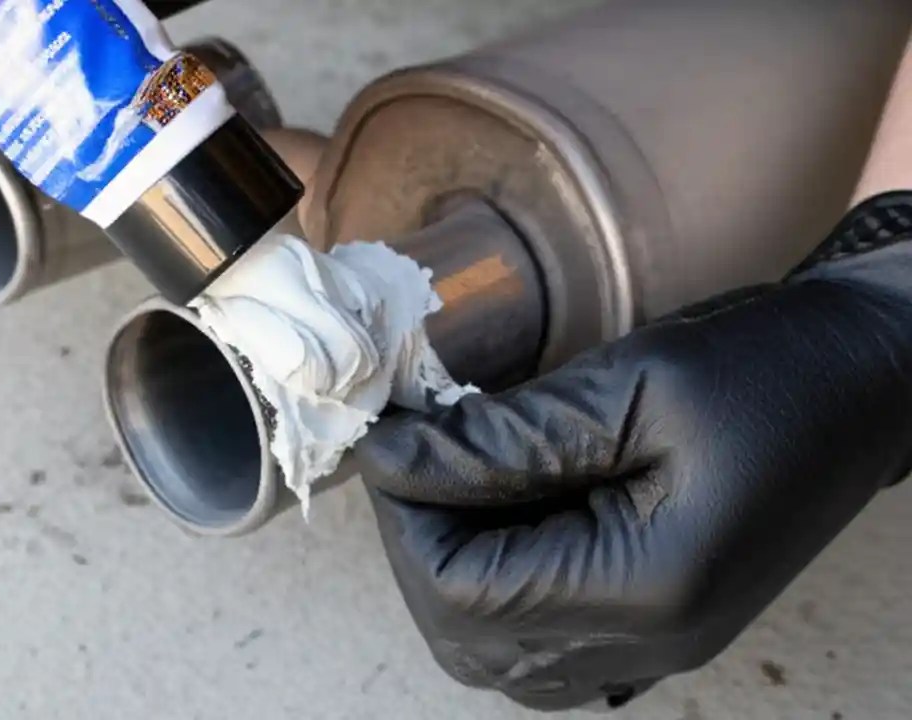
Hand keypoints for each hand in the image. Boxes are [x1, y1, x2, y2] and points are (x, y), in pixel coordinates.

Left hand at [354, 193, 911, 710]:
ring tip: (456, 474)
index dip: (404, 513)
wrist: (864, 384)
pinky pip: (536, 644)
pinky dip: (495, 584)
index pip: (460, 590)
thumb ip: (499, 439)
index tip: (391, 434)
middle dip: (418, 541)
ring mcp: (654, 649)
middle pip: (463, 634)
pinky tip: (502, 509)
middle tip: (418, 451)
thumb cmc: (764, 369)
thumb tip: (388, 457)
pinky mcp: (654, 629)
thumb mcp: (628, 385)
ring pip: (491, 652)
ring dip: (449, 566)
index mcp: (648, 587)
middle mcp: (648, 644)